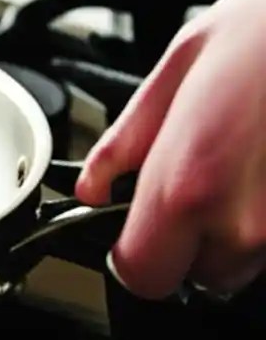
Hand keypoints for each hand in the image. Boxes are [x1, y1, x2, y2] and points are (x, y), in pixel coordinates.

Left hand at [76, 0, 265, 299]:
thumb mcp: (181, 64)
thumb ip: (126, 139)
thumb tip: (91, 185)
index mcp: (187, 184)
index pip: (142, 275)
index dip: (134, 254)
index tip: (136, 229)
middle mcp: (242, 220)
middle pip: (201, 275)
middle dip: (194, 239)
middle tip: (206, 177)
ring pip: (248, 260)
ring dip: (240, 225)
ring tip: (249, 159)